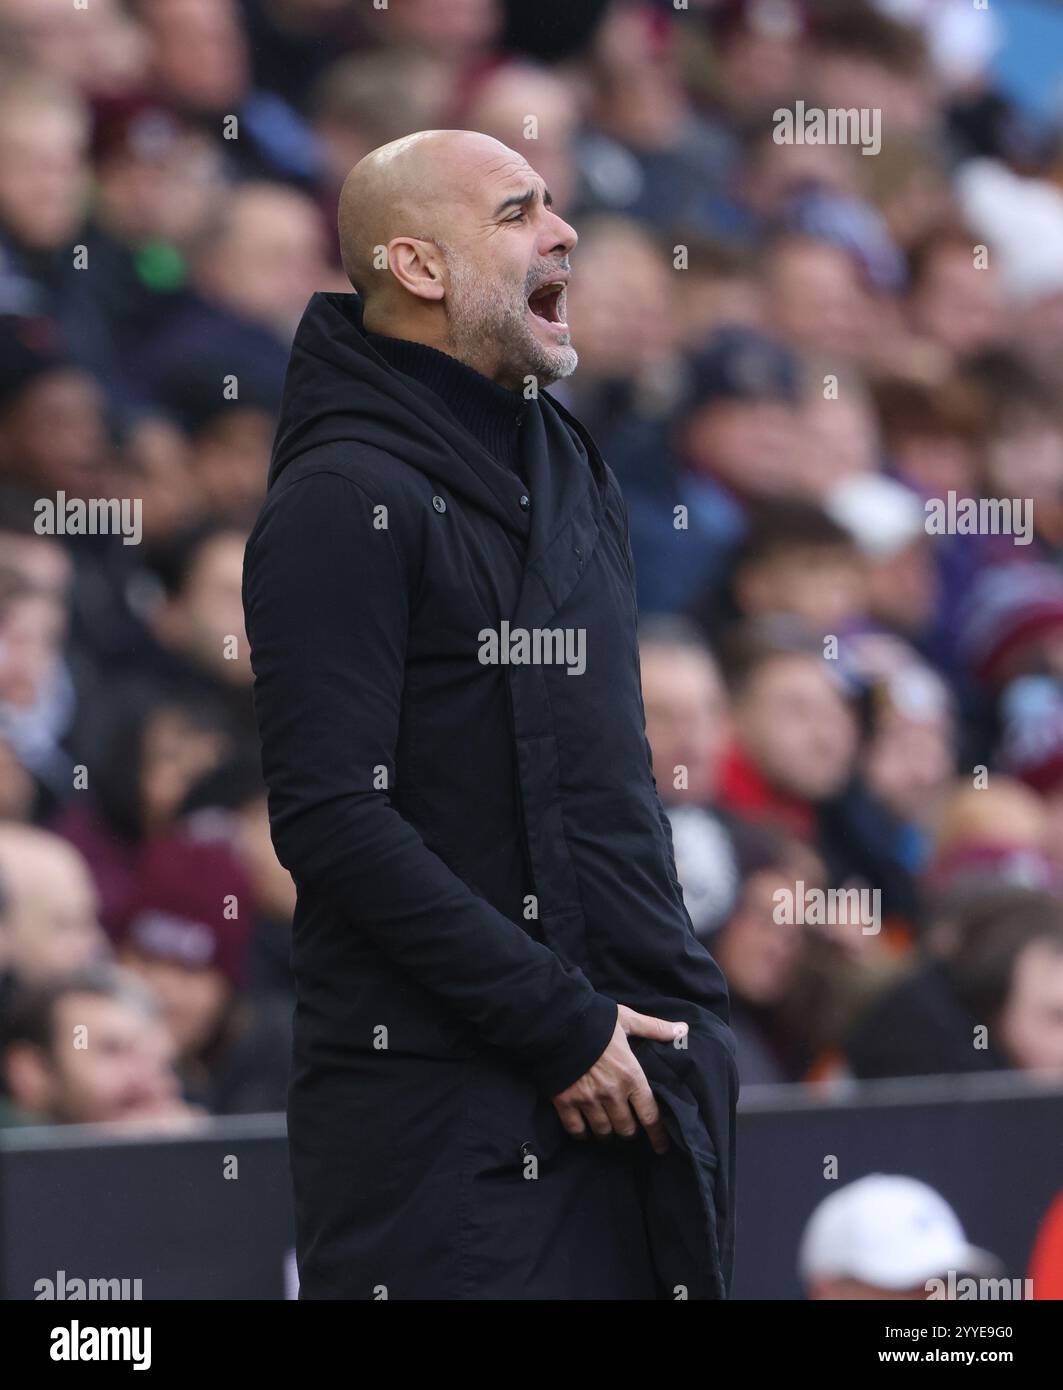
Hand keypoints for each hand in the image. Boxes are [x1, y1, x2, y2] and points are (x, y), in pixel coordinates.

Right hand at [551, 1004, 687, 1154]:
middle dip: (629, 1131)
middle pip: (626, 1129)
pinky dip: (582, 1133)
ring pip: (603, 1132)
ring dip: (607, 1133)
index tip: (661, 1147)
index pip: (650, 1115)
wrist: (558, 1022)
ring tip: (608, 1130)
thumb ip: (655, 1029)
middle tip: (628, 1128)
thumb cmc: (596, 1021)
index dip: (658, 1135)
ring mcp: (588, 1100)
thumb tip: (683, 1030)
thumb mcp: (627, 1020)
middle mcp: (612, 1093)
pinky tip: (585, 1131)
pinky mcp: (566, 1102)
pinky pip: (576, 1130)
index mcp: (631, 1076)